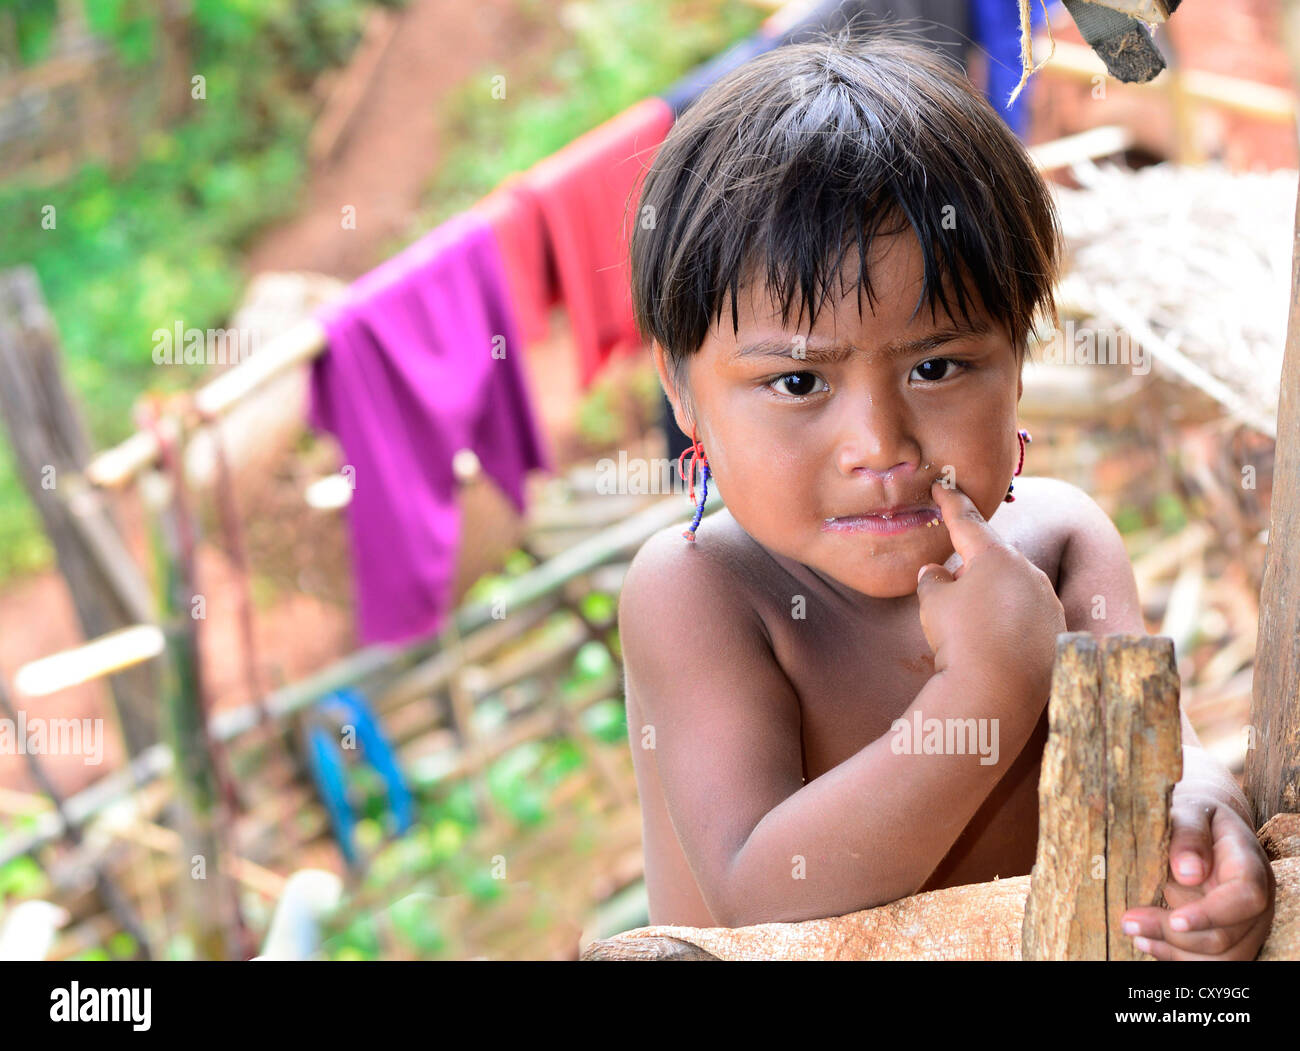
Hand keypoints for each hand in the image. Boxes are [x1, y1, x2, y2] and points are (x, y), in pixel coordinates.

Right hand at [915, 480, 1064, 698]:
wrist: (996, 692)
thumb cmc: (959, 639)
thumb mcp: (933, 604)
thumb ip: (934, 580)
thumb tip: (937, 573)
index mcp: (996, 556)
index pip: (967, 521)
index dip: (951, 503)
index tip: (942, 486)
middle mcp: (1030, 572)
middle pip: (994, 558)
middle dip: (972, 566)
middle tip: (951, 585)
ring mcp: (1048, 602)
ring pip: (1014, 588)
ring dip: (993, 597)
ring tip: (972, 628)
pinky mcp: (1059, 630)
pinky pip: (1030, 616)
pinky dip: (1011, 623)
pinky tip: (995, 646)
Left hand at [1121, 796, 1275, 959]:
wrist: (1202, 826)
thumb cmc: (1191, 815)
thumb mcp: (1187, 810)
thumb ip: (1188, 835)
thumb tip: (1188, 872)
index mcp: (1249, 864)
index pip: (1245, 897)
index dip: (1212, 914)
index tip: (1174, 920)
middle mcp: (1256, 901)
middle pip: (1226, 937)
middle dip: (1174, 935)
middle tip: (1128, 921)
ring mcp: (1245, 924)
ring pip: (1221, 959)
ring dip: (1174, 952)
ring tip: (1135, 933)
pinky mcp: (1228, 937)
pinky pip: (1209, 960)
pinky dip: (1176, 956)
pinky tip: (1146, 940)